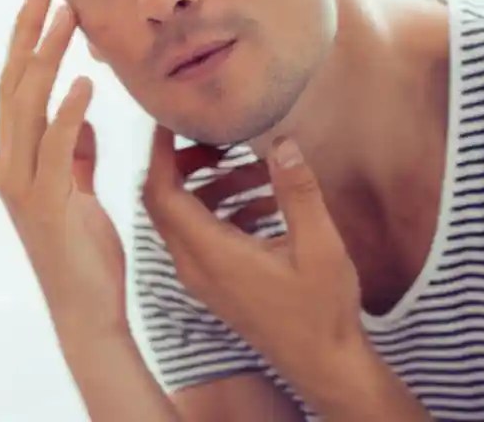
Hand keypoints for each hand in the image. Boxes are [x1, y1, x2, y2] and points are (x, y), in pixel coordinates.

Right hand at [0, 0, 123, 337]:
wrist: (85, 310)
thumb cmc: (84, 252)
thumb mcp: (80, 190)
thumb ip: (75, 152)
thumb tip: (80, 114)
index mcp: (15, 159)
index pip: (16, 86)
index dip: (26, 40)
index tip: (43, 0)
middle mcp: (9, 165)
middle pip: (14, 84)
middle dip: (28, 33)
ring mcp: (23, 186)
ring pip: (28, 107)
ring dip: (48, 58)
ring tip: (67, 20)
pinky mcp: (46, 205)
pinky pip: (56, 149)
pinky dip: (69, 113)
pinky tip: (84, 83)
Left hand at [143, 127, 426, 418]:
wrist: (323, 364)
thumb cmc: (321, 310)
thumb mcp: (319, 245)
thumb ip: (297, 191)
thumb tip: (282, 141)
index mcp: (209, 253)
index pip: (161, 192)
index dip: (161, 151)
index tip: (173, 119)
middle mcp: (193, 266)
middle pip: (165, 202)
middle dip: (186, 162)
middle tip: (219, 138)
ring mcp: (201, 278)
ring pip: (186, 218)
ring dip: (213, 187)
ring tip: (257, 169)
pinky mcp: (215, 284)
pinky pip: (203, 236)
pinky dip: (224, 211)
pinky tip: (266, 202)